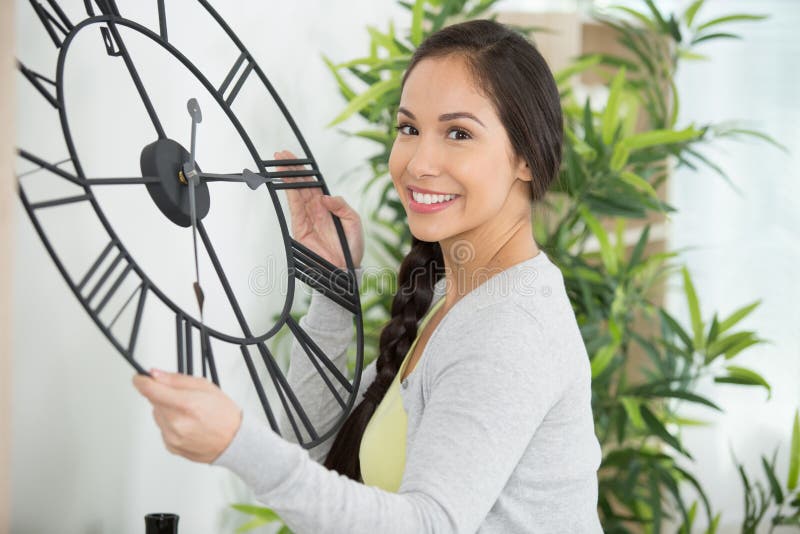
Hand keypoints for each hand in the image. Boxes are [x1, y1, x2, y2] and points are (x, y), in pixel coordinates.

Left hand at [132, 369, 241, 463]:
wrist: (233, 441)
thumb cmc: (224, 414)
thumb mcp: (205, 386)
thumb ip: (176, 380)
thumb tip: (156, 374)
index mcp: (185, 404)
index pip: (150, 390)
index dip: (142, 381)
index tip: (140, 378)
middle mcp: (176, 423)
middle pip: (153, 402)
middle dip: (163, 396)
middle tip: (183, 398)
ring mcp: (172, 437)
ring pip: (157, 415)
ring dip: (167, 411)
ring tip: (188, 413)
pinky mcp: (171, 446)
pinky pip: (163, 429)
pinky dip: (171, 425)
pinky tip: (188, 424)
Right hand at [275, 149, 363, 269]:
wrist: (345, 269)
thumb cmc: (352, 247)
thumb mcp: (354, 222)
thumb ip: (342, 206)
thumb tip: (326, 197)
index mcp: (328, 206)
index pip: (314, 184)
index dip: (305, 171)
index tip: (296, 158)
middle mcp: (315, 210)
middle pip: (301, 185)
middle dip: (291, 169)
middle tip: (281, 154)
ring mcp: (307, 218)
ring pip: (295, 193)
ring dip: (287, 178)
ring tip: (279, 164)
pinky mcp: (299, 228)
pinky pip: (294, 208)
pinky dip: (289, 194)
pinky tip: (285, 182)